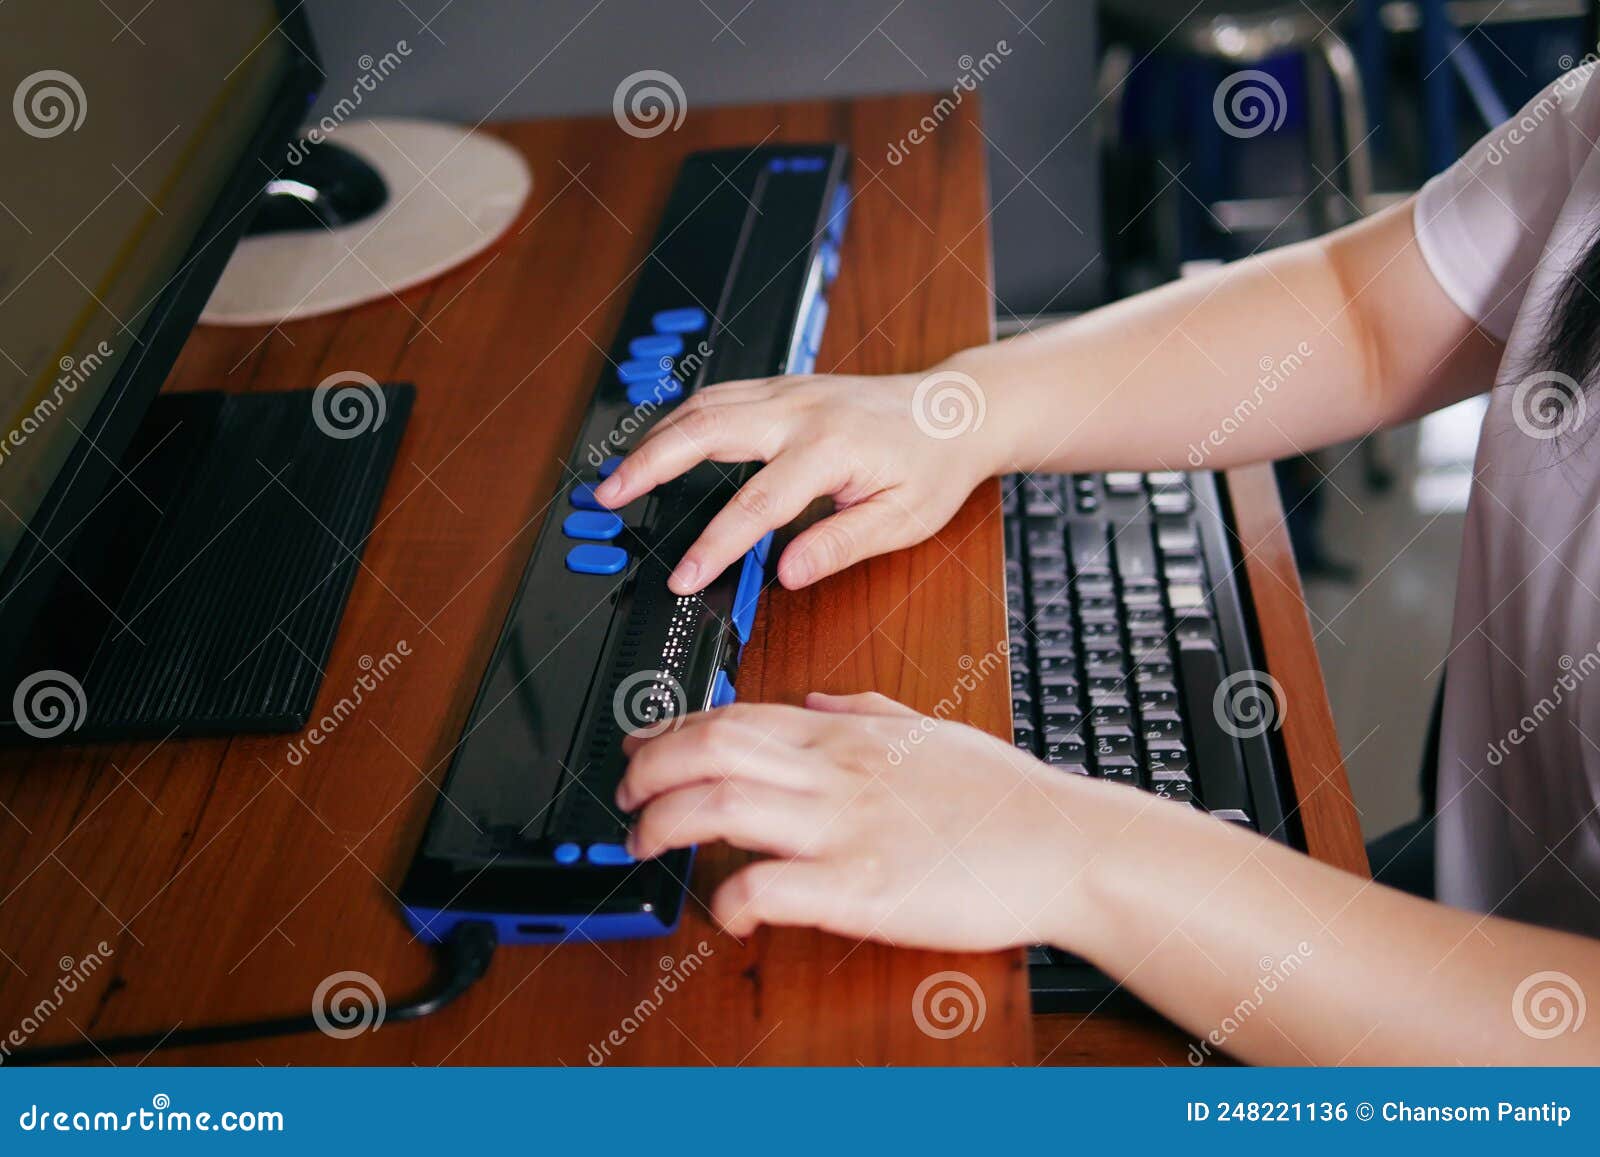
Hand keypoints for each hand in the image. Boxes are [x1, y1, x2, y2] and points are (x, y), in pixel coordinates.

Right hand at [590, 371, 1005, 594]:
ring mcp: (789, 391)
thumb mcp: (902, 520)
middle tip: (608, 497)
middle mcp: (801, 411)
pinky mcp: (783, 387)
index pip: (756, 504)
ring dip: (655, 437)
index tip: (682, 576)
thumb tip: (787, 573)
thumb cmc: (933, 465)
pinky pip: (719, 395)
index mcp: (831, 448)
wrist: (956, 410)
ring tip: (618, 474)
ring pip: (704, 404)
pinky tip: (660, 441)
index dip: (714, 546)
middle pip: (706, 430)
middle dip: (649, 464)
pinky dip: (680, 417)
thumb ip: (840, 545)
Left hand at [616, 691, 1145, 951]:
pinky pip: (769, 886)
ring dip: (666, 824)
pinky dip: (730, 899)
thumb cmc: (1002, 795)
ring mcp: (845, 828)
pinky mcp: (861, 888)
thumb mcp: (929, 730)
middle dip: (648, 768)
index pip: (736, 716)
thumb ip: (865, 711)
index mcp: (847, 737)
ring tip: (646, 844)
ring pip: (722, 805)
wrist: (1062, 843)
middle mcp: (835, 774)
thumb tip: (814, 701)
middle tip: (625, 795)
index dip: (672, 731)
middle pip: (711, 749)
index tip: (642, 750)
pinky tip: (725, 912)